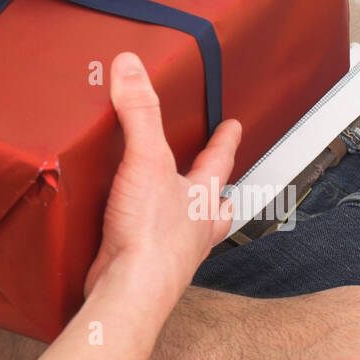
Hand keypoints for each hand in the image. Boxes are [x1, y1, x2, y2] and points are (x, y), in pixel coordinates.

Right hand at [85, 52, 240, 305]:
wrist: (129, 292)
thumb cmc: (152, 238)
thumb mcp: (147, 160)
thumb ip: (139, 112)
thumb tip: (132, 67)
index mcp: (202, 198)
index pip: (220, 161)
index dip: (226, 140)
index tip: (234, 126)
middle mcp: (192, 226)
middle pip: (214, 204)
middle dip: (216, 192)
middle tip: (217, 181)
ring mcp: (169, 249)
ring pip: (187, 230)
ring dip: (183, 217)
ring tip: (171, 204)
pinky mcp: (139, 265)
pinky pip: (147, 244)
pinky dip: (141, 235)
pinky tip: (124, 230)